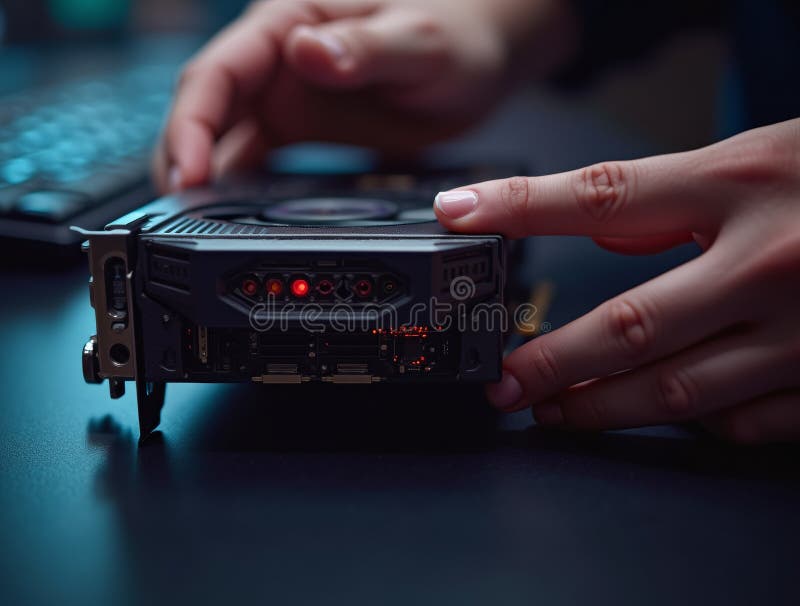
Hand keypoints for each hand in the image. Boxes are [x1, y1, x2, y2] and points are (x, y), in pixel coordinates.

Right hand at [152, 0, 512, 191]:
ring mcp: (289, 96)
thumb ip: (365, 48)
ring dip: (203, 178)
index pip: (217, 73)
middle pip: (205, 110)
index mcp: (290, 24)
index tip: (189, 174)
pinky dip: (239, 188)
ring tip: (190, 224)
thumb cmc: (456, 28)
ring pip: (224, 138)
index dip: (192, 125)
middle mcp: (278, 61)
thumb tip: (306, 54)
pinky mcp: (306, 127)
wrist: (482, 53)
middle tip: (176, 212)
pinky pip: (258, 159)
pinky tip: (231, 216)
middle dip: (182, 158)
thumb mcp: (419, 41)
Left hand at [435, 119, 799, 443]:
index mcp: (742, 185)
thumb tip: (594, 227)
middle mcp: (767, 261)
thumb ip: (672, 199)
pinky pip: (746, 417)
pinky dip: (696, 422)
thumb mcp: (758, 159)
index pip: (600, 195)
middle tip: (503, 384)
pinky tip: (665, 418)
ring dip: (602, 406)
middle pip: (627, 324)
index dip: (518, 206)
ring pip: (677, 390)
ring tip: (554, 409)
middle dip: (550, 362)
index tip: (459, 214)